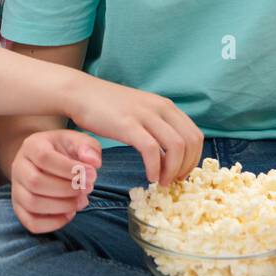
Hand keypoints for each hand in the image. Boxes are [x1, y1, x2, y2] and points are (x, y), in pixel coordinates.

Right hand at [10, 129, 101, 233]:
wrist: (45, 160)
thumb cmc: (64, 150)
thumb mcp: (77, 141)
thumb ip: (88, 148)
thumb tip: (93, 163)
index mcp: (32, 146)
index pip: (44, 158)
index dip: (69, 169)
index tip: (92, 174)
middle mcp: (19, 167)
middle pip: (35, 183)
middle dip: (67, 190)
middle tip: (87, 188)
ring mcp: (16, 189)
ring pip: (32, 204)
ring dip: (62, 207)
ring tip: (81, 201)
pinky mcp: (20, 209)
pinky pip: (32, 223)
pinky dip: (53, 223)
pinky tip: (70, 214)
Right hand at [65, 76, 202, 185]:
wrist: (80, 93)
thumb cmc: (107, 107)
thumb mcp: (141, 112)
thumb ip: (156, 127)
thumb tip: (168, 154)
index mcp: (166, 106)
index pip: (195, 135)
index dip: (193, 159)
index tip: (182, 174)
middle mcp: (161, 108)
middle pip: (190, 142)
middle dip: (186, 167)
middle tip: (173, 182)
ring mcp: (145, 115)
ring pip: (176, 147)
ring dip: (173, 170)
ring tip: (161, 182)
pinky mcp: (128, 125)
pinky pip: (151, 150)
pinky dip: (155, 168)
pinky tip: (150, 177)